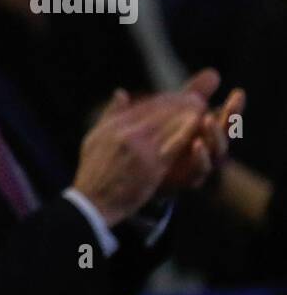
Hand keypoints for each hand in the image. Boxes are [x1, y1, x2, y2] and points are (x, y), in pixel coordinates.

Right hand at [72, 86, 202, 225]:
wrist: (93, 202)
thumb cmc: (93, 172)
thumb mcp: (94, 138)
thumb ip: (110, 115)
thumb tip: (121, 93)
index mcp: (113, 126)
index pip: (145, 105)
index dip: (166, 98)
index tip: (180, 96)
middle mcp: (126, 134)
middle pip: (160, 111)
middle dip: (180, 102)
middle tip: (197, 98)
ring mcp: (140, 149)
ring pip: (170, 123)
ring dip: (188, 113)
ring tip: (201, 107)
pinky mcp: (152, 166)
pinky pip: (174, 144)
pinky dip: (187, 132)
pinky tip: (199, 125)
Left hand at [155, 69, 244, 193]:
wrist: (142, 176)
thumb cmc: (163, 142)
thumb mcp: (175, 114)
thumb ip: (191, 95)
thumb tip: (213, 73)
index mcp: (206, 133)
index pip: (224, 119)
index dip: (233, 108)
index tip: (238, 93)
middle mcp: (208, 149)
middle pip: (225, 134)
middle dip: (230, 118)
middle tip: (233, 102)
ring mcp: (200, 164)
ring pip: (216, 151)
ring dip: (215, 134)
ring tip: (208, 118)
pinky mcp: (188, 178)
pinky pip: (200, 169)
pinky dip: (200, 157)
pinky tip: (197, 143)